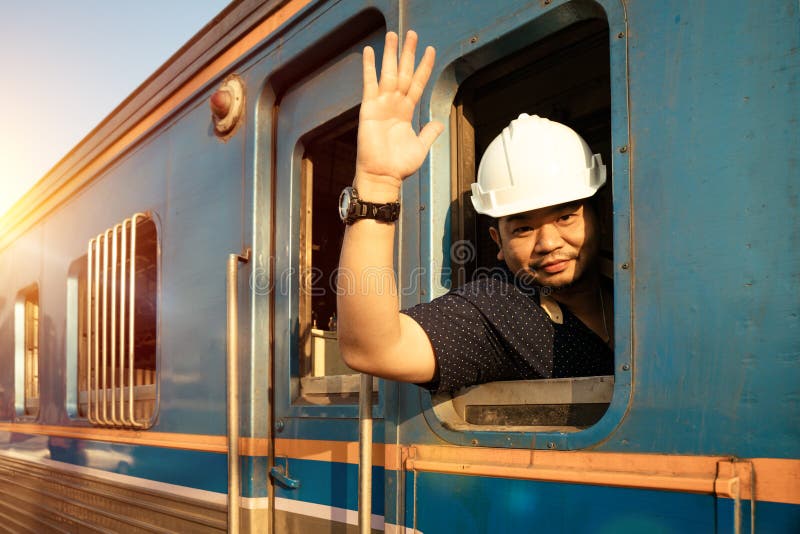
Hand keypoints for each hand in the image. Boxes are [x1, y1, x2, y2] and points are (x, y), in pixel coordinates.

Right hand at [355, 31, 443, 201]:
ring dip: (391, 54)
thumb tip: (440, 122)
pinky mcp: (369, 108)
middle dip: (408, 53)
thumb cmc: (398, 165)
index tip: (430, 50)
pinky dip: (369, 67)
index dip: (424, 67)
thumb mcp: (421, 146)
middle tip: (411, 34)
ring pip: (388, 74)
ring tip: (393, 35)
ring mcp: (381, 104)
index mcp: (406, 111)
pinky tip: (370, 52)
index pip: (418, 83)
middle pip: (404, 73)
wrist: (383, 176)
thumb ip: (429, 132)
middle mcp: (394, 104)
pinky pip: (370, 84)